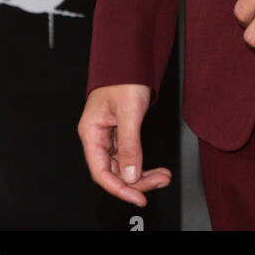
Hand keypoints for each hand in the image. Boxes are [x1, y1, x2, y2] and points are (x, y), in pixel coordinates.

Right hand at [78, 84, 170, 206]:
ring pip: (123, 165)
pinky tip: (156, 168)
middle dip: (137, 181)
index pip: (100, 172)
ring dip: (143, 174)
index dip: (119, 189)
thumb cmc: (124, 76)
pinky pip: (129, 155)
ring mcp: (108, 134)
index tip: (138, 198)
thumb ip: (130, 145)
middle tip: (161, 181)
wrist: (132, 56)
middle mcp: (97, 136)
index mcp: (91, 132)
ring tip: (164, 175)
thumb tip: (131, 175)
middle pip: (113, 171)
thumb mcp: (129, 112)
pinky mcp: (120, 131)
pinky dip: (143, 163)